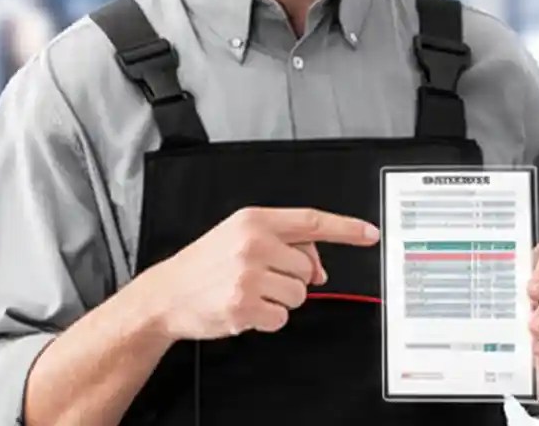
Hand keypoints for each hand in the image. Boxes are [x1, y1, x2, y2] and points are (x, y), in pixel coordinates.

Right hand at [140, 207, 379, 341]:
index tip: (371, 233)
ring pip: (299, 294)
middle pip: (307, 267)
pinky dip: (268, 319)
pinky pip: (282, 317)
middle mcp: (253, 243)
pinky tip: (245, 308)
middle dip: (291, 277)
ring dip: (280, 300)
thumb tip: (319, 270)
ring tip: (250, 292)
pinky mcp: (244, 306)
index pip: (312, 220)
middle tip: (260, 277)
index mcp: (254, 220)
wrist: (167, 293)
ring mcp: (248, 275)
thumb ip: (285, 244)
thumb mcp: (241, 238)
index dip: (346, 228)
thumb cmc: (206, 264)